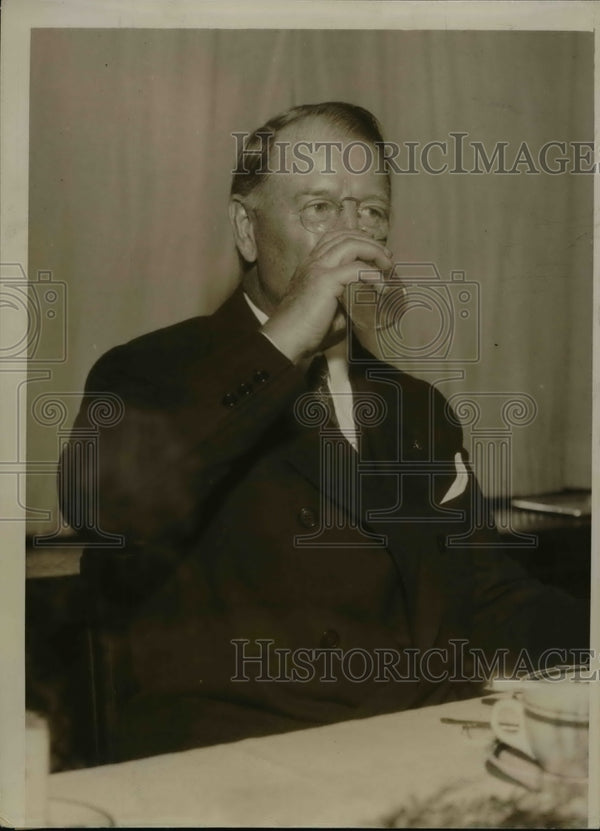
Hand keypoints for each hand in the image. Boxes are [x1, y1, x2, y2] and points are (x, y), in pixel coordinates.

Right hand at [261, 231, 392, 362]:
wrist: (285, 341)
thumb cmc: (305, 332)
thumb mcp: (330, 311)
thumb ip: (345, 301)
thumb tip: (365, 302)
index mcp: (311, 266)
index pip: (334, 239)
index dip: (357, 240)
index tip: (374, 255)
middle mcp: (313, 262)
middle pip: (345, 236)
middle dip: (370, 243)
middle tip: (387, 258)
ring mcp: (318, 269)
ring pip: (351, 244)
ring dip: (373, 251)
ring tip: (387, 266)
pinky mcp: (325, 281)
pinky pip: (356, 268)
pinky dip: (373, 275)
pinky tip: (381, 287)